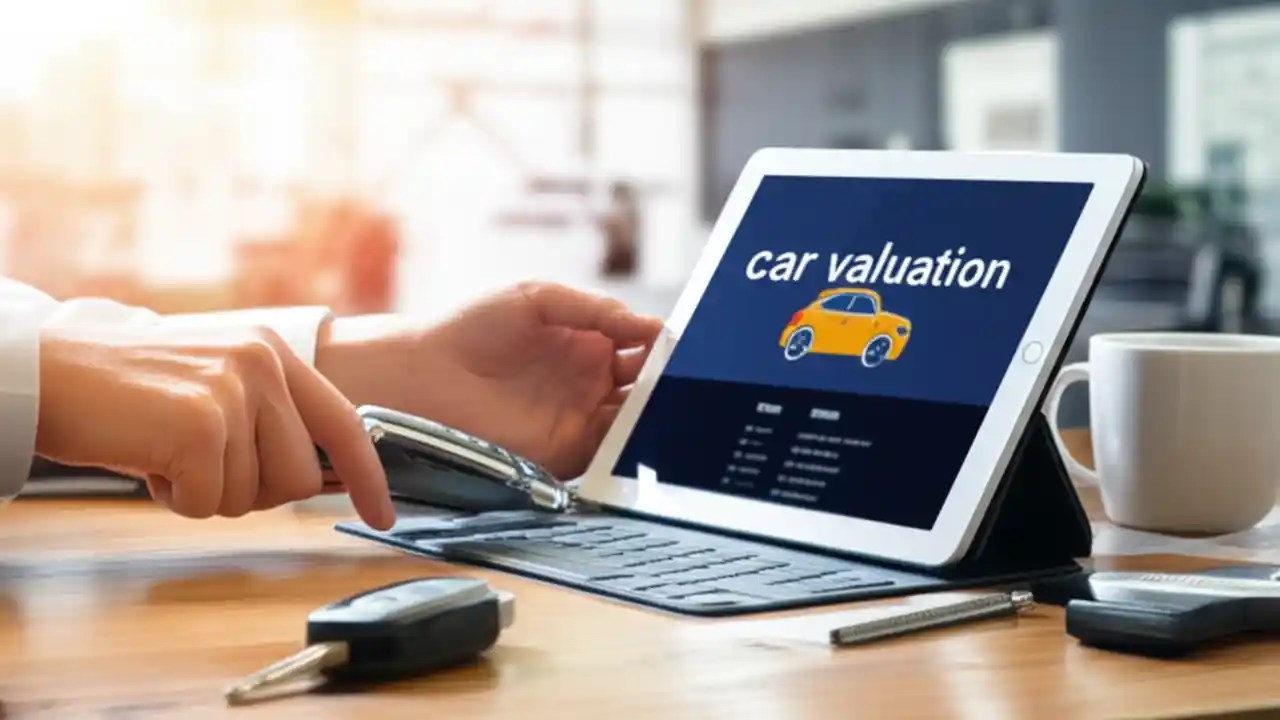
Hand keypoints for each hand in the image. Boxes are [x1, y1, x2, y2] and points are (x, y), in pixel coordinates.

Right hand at [36, 324, 395, 528]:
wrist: (45, 372)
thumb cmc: (128, 391)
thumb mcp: (215, 383)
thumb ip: (269, 416)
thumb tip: (318, 475)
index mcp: (274, 351)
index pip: (345, 422)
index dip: (367, 475)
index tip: (383, 514)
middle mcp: (263, 362)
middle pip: (299, 477)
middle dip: (252, 490)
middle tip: (201, 463)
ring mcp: (233, 391)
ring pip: (256, 496)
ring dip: (209, 492)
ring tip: (168, 451)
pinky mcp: (200, 426)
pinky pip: (209, 503)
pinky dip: (175, 498)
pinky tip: (148, 460)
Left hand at [317, 282, 662, 478]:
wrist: (421, 374)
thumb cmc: (469, 327)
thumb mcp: (536, 298)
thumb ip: (593, 309)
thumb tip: (649, 324)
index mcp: (587, 341)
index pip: (644, 344)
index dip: (668, 344)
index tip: (694, 343)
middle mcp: (588, 380)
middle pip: (649, 383)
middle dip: (675, 380)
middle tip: (702, 378)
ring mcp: (579, 416)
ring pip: (637, 417)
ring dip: (661, 412)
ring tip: (686, 403)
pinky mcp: (565, 450)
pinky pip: (611, 449)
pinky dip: (635, 443)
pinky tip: (651, 431)